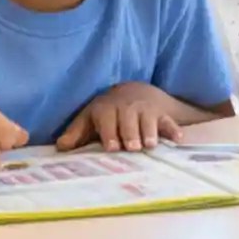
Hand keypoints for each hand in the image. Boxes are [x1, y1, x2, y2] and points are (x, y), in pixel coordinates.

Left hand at [56, 82, 183, 152]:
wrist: (134, 91)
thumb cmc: (107, 112)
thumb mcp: (90, 118)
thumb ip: (76, 133)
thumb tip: (60, 147)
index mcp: (106, 109)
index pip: (107, 119)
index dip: (110, 133)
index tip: (112, 147)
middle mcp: (127, 107)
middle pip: (129, 120)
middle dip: (131, 133)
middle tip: (133, 147)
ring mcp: (146, 110)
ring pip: (149, 120)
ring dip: (150, 131)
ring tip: (151, 145)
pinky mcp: (162, 114)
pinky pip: (169, 121)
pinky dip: (174, 129)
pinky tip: (177, 139)